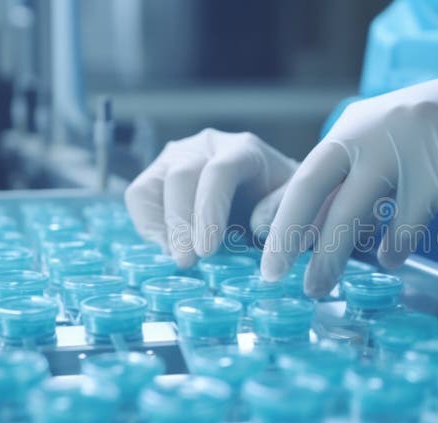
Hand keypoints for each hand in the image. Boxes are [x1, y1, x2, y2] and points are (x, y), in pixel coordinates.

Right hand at [125, 129, 296, 266]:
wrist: (270, 193)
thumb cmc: (284, 203)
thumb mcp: (298, 205)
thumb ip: (284, 211)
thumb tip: (257, 224)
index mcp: (244, 149)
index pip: (219, 171)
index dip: (209, 210)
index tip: (208, 250)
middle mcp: (207, 145)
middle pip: (181, 176)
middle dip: (182, 223)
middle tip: (188, 262)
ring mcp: (178, 156)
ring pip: (152, 185)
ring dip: (160, 227)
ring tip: (178, 258)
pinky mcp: (159, 174)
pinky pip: (139, 196)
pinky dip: (147, 225)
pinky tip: (167, 248)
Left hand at [261, 64, 437, 296]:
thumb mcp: (389, 144)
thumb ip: (356, 176)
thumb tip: (320, 225)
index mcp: (352, 128)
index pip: (303, 173)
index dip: (277, 211)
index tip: (257, 241)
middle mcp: (369, 133)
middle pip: (312, 189)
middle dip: (286, 236)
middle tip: (271, 275)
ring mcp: (403, 149)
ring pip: (352, 212)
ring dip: (330, 256)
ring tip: (318, 287)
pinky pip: (406, 222)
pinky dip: (394, 247)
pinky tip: (390, 262)